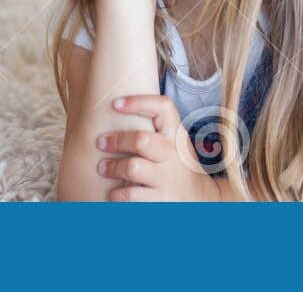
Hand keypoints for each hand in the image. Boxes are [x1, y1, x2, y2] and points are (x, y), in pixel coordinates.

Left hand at [95, 94, 224, 201]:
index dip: (138, 102)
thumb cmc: (177, 165)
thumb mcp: (174, 143)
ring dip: (113, 167)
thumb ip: (155, 128)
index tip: (116, 103)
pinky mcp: (161, 201)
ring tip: (102, 168)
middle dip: (117, 140)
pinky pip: (132, 196)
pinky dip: (118, 194)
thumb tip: (116, 108)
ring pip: (133, 168)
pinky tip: (112, 193)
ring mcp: (167, 179)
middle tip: (100, 142)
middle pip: (141, 140)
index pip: (163, 108)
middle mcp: (173, 155)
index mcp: (175, 135)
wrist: (201, 200)